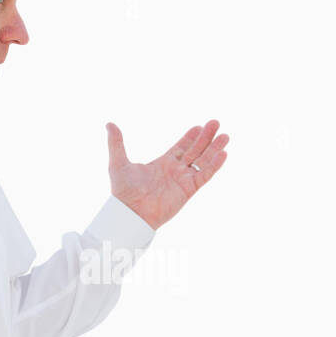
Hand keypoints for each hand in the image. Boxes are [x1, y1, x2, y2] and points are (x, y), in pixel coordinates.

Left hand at [107, 119, 228, 229]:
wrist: (130, 213)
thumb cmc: (123, 192)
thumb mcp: (118, 163)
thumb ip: (117, 143)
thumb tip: (109, 124)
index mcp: (163, 164)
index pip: (181, 148)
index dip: (191, 137)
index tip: (199, 126)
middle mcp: (175, 171)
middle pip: (195, 151)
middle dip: (206, 138)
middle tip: (216, 123)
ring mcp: (183, 180)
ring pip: (203, 161)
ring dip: (214, 149)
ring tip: (226, 135)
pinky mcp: (188, 190)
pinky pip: (204, 175)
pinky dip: (214, 165)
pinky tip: (223, 153)